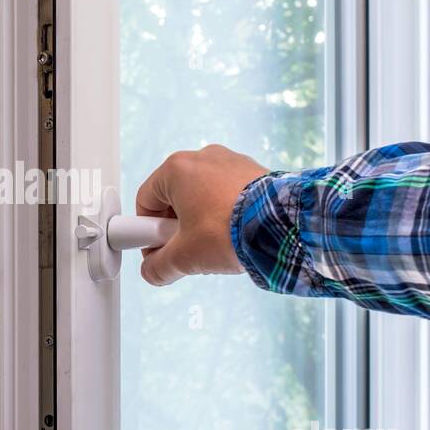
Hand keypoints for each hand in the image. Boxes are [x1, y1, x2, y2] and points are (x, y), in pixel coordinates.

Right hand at [136, 145, 268, 285]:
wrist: (283, 225)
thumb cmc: (230, 231)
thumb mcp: (184, 257)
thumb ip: (159, 267)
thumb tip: (153, 271)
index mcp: (176, 169)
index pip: (145, 200)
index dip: (146, 230)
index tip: (155, 249)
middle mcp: (202, 157)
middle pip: (175, 197)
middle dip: (176, 227)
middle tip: (186, 250)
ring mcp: (231, 161)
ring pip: (203, 195)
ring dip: (201, 221)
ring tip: (216, 245)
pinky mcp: (254, 171)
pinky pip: (228, 193)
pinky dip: (226, 214)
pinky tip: (235, 235)